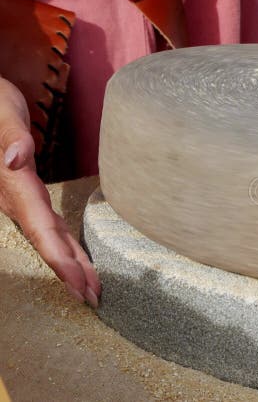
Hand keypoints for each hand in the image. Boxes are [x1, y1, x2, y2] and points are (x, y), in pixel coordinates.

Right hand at [0, 77, 99, 307]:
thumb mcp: (0, 113)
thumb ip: (11, 137)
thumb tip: (15, 162)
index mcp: (12, 185)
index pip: (41, 229)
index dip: (60, 258)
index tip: (80, 283)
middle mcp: (14, 198)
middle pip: (47, 241)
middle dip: (70, 271)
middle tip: (94, 298)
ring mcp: (18, 199)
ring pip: (49, 237)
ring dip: (70, 262)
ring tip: (91, 288)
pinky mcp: (24, 193)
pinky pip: (47, 225)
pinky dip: (64, 244)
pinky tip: (76, 257)